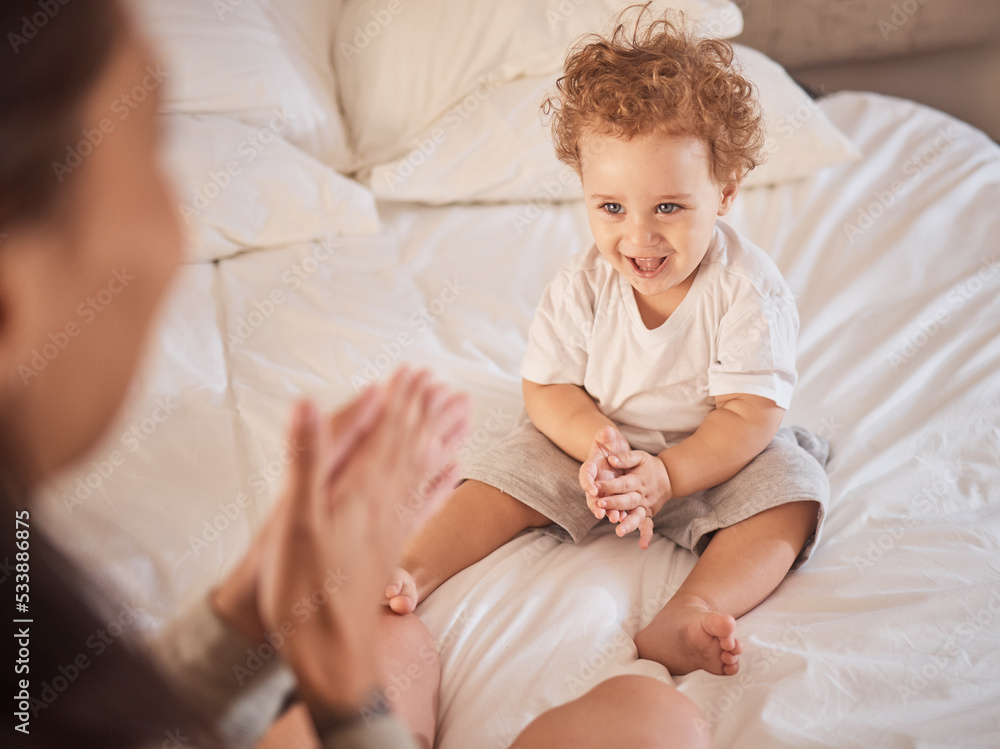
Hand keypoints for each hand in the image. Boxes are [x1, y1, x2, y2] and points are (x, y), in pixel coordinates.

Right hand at [217, 368, 469, 713]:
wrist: (330, 655)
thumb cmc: (303, 590)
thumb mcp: (294, 520)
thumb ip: (307, 459)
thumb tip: (308, 401)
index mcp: (361, 490)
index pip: (389, 432)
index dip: (403, 400)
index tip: (416, 370)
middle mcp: (385, 503)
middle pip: (413, 446)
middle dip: (425, 411)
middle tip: (442, 380)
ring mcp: (392, 527)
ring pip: (425, 471)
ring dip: (442, 438)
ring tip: (462, 412)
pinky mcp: (392, 548)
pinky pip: (425, 506)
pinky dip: (443, 483)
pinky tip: (457, 471)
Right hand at [579, 425, 629, 520]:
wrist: (616, 450)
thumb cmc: (610, 441)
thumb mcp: (608, 435)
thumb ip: (605, 434)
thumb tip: (606, 432)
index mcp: (591, 465)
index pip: (586, 474)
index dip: (587, 482)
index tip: (592, 489)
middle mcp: (595, 480)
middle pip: (591, 494)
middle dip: (595, 504)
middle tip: (600, 513)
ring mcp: (604, 488)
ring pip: (602, 503)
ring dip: (608, 511)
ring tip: (615, 518)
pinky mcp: (614, 494)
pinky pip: (614, 505)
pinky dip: (618, 512)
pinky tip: (625, 518)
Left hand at [595, 450, 672, 548]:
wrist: (669, 476)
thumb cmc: (649, 465)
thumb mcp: (639, 456)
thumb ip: (625, 457)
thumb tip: (610, 459)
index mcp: (638, 480)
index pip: (622, 484)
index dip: (609, 485)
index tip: (595, 487)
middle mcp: (642, 495)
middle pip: (628, 501)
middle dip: (614, 503)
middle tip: (600, 505)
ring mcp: (645, 506)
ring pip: (638, 516)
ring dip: (629, 523)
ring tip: (620, 531)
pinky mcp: (647, 514)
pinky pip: (648, 525)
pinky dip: (647, 535)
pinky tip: (643, 545)